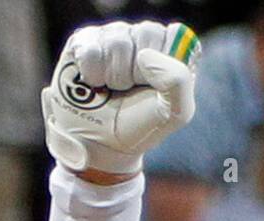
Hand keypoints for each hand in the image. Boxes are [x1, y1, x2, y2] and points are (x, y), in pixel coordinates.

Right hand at [41, 20, 200, 176]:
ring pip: (117, 41)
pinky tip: (94, 83)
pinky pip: (90, 48)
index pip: (172, 35)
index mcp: (171, 51)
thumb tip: (145, 55)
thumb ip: (179, 82)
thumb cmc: (143, 126)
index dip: (162, 63)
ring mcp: (113, 36)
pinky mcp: (84, 41)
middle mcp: (143, 37)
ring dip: (115, 75)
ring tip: (113, 88)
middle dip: (139, 71)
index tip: (154, 86)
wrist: (102, 142)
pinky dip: (92, 73)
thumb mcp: (176, 113)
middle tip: (132, 90)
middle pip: (146, 34)